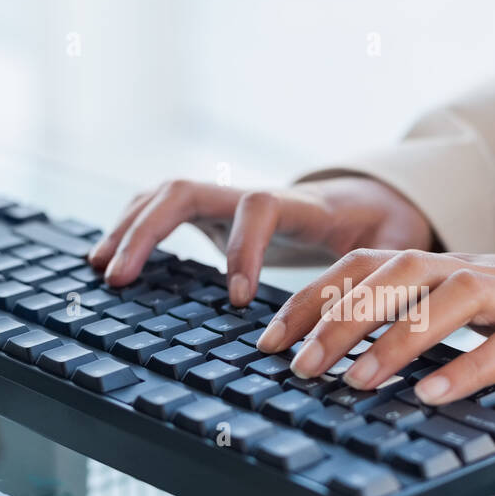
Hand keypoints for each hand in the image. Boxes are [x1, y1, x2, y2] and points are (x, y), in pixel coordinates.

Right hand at [88, 176, 434, 304]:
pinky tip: (108, 260)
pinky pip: (162, 209)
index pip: (259, 208)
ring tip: (100, 268)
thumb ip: (385, 268)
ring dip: (129, 228)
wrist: (369, 200)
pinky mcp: (212, 215)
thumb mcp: (394, 244)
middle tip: (120, 279)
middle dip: (148, 231)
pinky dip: (132, 228)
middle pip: (186, 189)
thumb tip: (372, 306)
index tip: (236, 300)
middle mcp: (253, 194)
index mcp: (301, 205)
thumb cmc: (381, 229)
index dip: (242, 248)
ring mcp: (227, 200)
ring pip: (165, 195)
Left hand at [256, 250, 494, 404]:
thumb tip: (338, 353)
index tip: (269, 338)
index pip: (366, 264)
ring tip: (355, 383)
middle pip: (398, 274)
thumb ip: (414, 317)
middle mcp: (475, 271)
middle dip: (340, 318)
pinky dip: (467, 367)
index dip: (314, 296)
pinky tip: (431, 395)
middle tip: (299, 366)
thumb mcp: (467, 310)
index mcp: (446, 265)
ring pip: (450, 300)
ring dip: (396, 340)